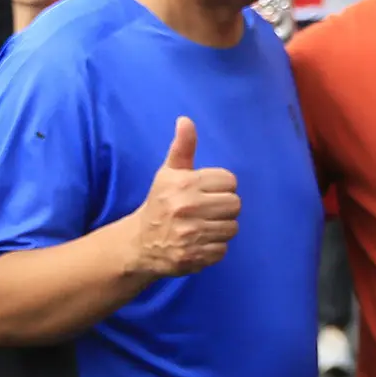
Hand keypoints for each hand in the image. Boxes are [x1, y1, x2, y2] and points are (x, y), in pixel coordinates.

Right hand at [127, 117, 238, 279]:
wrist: (140, 244)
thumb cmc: (160, 203)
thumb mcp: (168, 173)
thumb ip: (182, 147)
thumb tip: (185, 120)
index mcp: (184, 184)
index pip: (229, 181)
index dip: (221, 187)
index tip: (207, 192)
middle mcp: (187, 208)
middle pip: (235, 204)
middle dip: (224, 208)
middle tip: (207, 211)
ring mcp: (191, 234)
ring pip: (232, 228)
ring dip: (221, 228)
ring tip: (203, 226)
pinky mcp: (194, 256)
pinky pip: (223, 249)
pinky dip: (214, 248)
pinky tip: (199, 242)